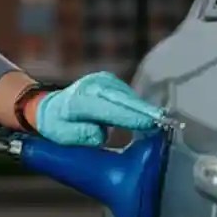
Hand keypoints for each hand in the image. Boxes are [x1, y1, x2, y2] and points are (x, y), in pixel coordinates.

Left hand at [34, 71, 164, 145]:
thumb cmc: (56, 125)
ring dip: (144, 109)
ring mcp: (102, 81)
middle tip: (166, 121)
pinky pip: (128, 96)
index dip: (129, 116)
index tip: (150, 124)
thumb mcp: (61, 136)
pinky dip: (138, 106)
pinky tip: (148, 117)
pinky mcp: (111, 82)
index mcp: (78, 101)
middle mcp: (92, 86)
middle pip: (123, 99)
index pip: (107, 109)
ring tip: (161, 122)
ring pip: (128, 97)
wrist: (49, 106)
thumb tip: (100, 135)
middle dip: (144, 110)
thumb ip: (79, 135)